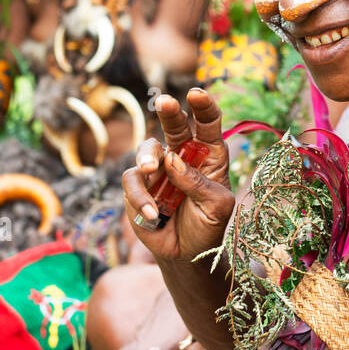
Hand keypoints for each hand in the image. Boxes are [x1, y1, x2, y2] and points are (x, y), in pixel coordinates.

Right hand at [121, 88, 234, 263]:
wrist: (186, 255)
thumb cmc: (207, 227)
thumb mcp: (216, 207)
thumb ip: (197, 183)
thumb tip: (171, 160)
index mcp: (209, 155)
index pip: (208, 123)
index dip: (203, 106)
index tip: (196, 94)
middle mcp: (183, 156)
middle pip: (175, 125)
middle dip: (169, 111)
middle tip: (165, 101)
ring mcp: (158, 169)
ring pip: (147, 148)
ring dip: (148, 156)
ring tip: (151, 169)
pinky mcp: (139, 186)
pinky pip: (133, 181)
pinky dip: (141, 197)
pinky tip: (153, 215)